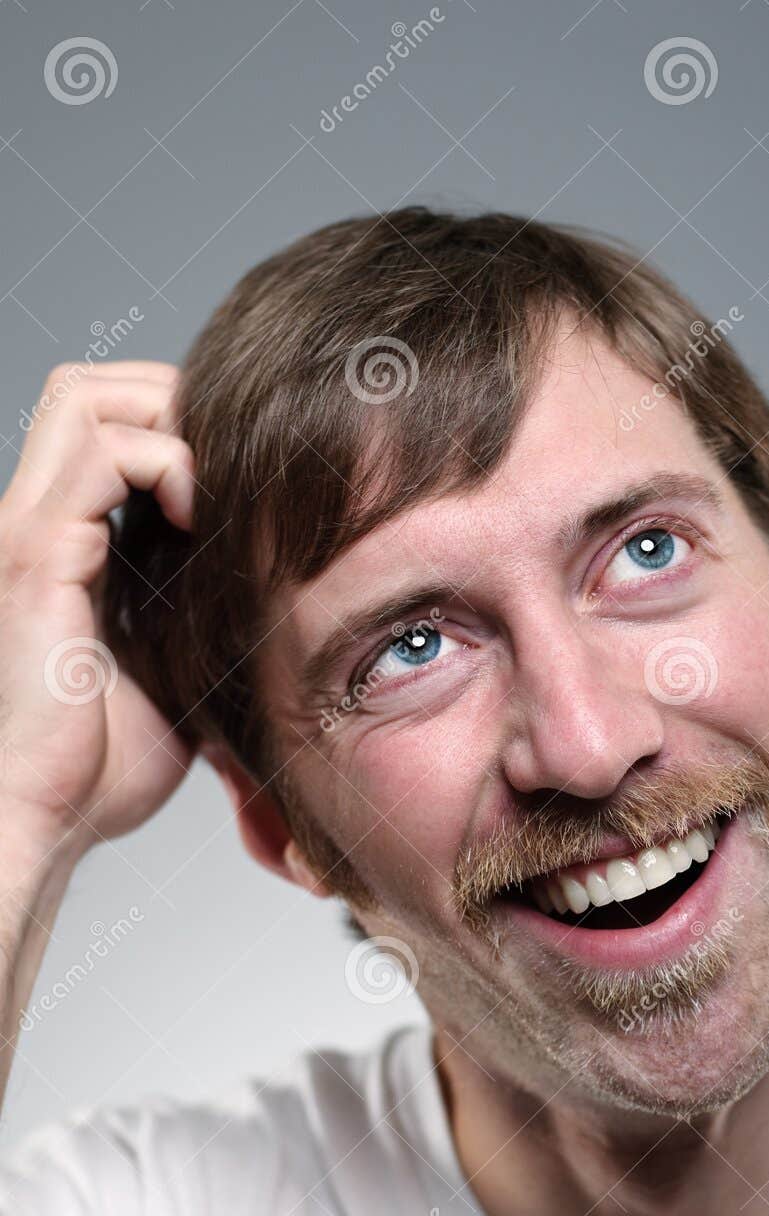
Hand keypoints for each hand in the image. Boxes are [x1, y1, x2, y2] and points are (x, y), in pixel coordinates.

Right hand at [0, 361, 196, 857]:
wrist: (48, 817)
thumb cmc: (103, 766)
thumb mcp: (175, 672)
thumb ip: (201, 620)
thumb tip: (279, 607)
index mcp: (63, 542)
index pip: (105, 424)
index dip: (174, 425)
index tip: (239, 478)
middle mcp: (36, 522)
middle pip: (86, 386)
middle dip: (171, 397)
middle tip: (232, 464)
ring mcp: (29, 531)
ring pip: (84, 395)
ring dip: (168, 420)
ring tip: (215, 489)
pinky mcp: (37, 554)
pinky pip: (99, 452)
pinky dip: (164, 463)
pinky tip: (202, 517)